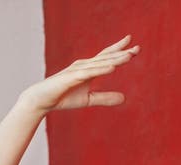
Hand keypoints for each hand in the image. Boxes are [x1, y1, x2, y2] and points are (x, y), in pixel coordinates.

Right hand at [18, 34, 139, 114]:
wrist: (42, 100)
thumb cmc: (63, 98)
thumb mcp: (88, 100)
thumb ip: (105, 98)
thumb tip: (124, 98)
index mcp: (89, 69)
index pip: (107, 57)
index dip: (120, 52)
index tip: (134, 48)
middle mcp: (84, 65)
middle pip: (107, 57)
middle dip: (122, 52)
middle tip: (137, 48)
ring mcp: (78, 70)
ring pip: (100, 63)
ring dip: (115, 59)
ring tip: (129, 56)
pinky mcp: (72, 77)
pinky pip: (89, 72)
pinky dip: (101, 69)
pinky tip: (112, 67)